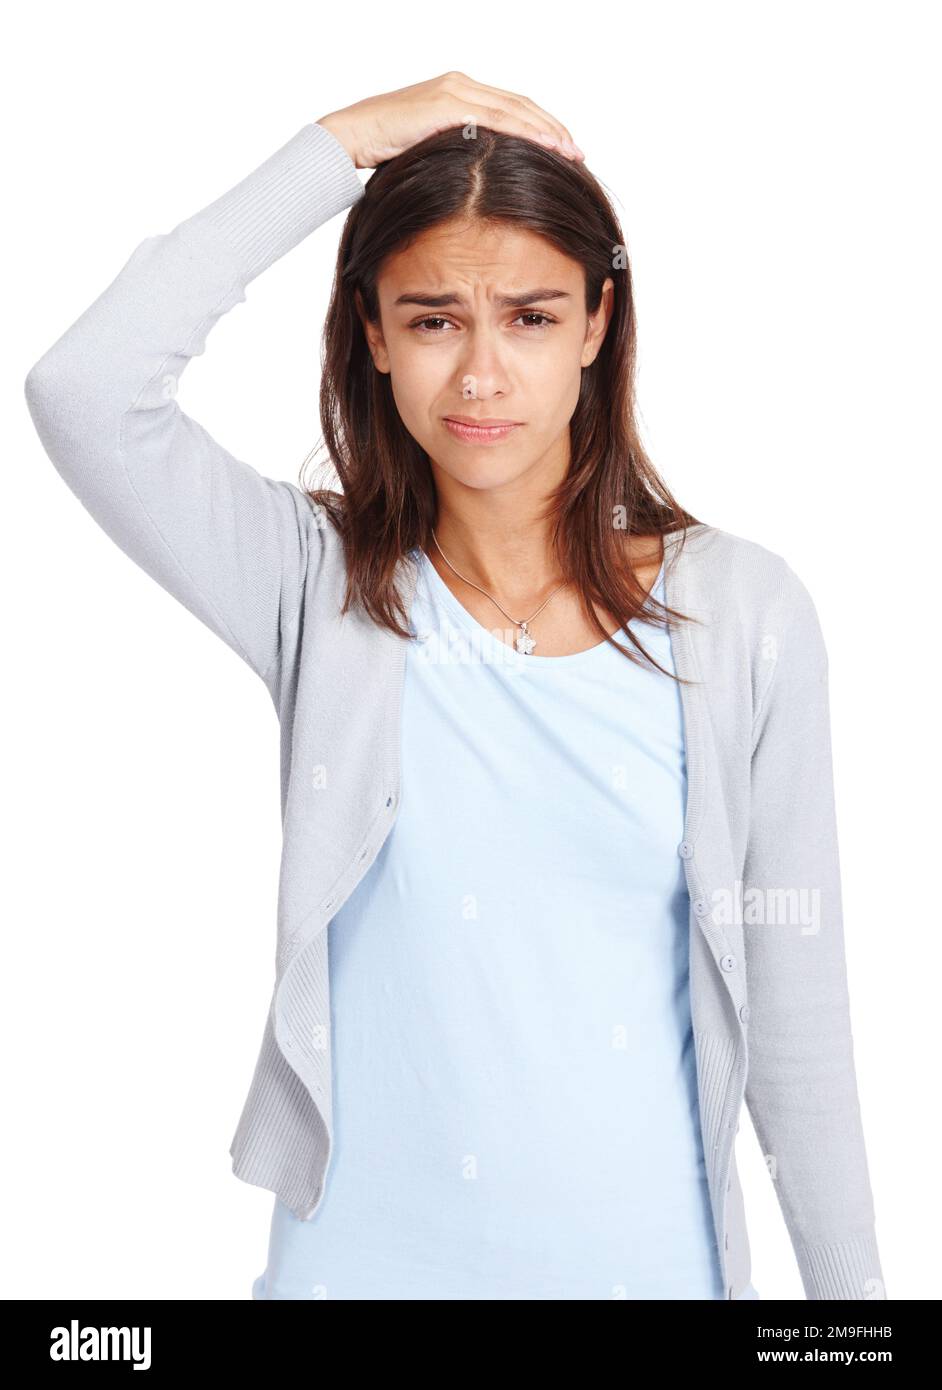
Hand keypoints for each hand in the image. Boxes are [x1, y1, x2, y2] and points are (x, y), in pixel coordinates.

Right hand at [317, 71, 583, 169]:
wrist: (349, 137)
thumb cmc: (382, 152)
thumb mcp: (428, 152)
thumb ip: (455, 154)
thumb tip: (478, 178)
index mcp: (457, 93)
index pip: (509, 108)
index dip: (539, 127)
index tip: (562, 148)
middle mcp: (460, 86)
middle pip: (519, 105)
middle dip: (551, 129)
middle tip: (577, 152)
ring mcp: (454, 92)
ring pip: (514, 110)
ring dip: (546, 131)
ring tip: (569, 152)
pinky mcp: (446, 105)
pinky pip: (496, 119)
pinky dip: (524, 131)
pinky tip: (544, 146)